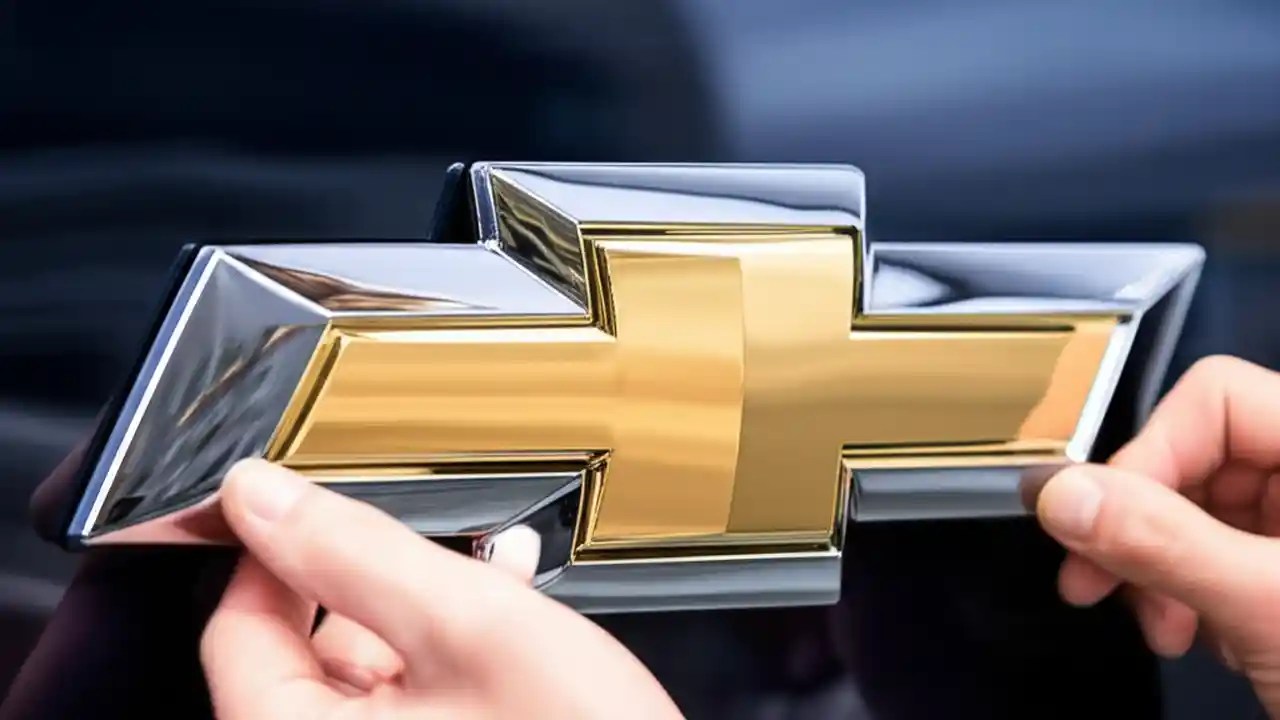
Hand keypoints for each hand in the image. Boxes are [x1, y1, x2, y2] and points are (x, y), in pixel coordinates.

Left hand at [201, 459, 682, 719]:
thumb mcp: (472, 629)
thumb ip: (358, 553)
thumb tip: (263, 496)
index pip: (235, 624)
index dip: (275, 542)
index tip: (311, 491)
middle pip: (302, 648)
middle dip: (372, 579)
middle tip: (437, 538)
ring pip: (366, 674)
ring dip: (422, 614)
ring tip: (491, 575)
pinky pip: (408, 707)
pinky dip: (446, 659)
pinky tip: (502, 622)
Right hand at [1035, 356, 1279, 713]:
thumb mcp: (1266, 607)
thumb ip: (1160, 542)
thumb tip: (1055, 492)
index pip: (1219, 400)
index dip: (1150, 455)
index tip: (1096, 524)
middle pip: (1201, 456)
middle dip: (1142, 526)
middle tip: (1089, 584)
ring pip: (1197, 510)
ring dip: (1159, 570)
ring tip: (1164, 632)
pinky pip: (1217, 553)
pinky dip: (1191, 594)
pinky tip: (1201, 638)